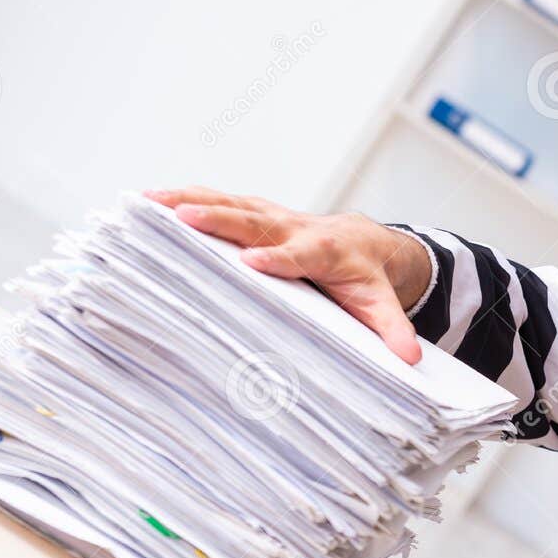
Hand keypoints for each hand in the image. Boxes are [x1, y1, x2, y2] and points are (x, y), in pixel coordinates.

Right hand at [143, 186, 432, 363]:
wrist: (364, 243)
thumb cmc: (367, 278)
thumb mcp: (383, 304)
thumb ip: (393, 329)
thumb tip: (409, 357)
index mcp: (325, 252)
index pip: (301, 255)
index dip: (279, 258)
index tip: (254, 262)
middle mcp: (295, 228)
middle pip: (256, 221)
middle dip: (222, 220)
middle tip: (185, 219)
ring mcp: (272, 217)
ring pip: (231, 204)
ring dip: (190, 200)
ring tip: (149, 201)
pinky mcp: (254, 213)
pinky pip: (219, 202)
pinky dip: (185, 199)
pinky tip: (148, 201)